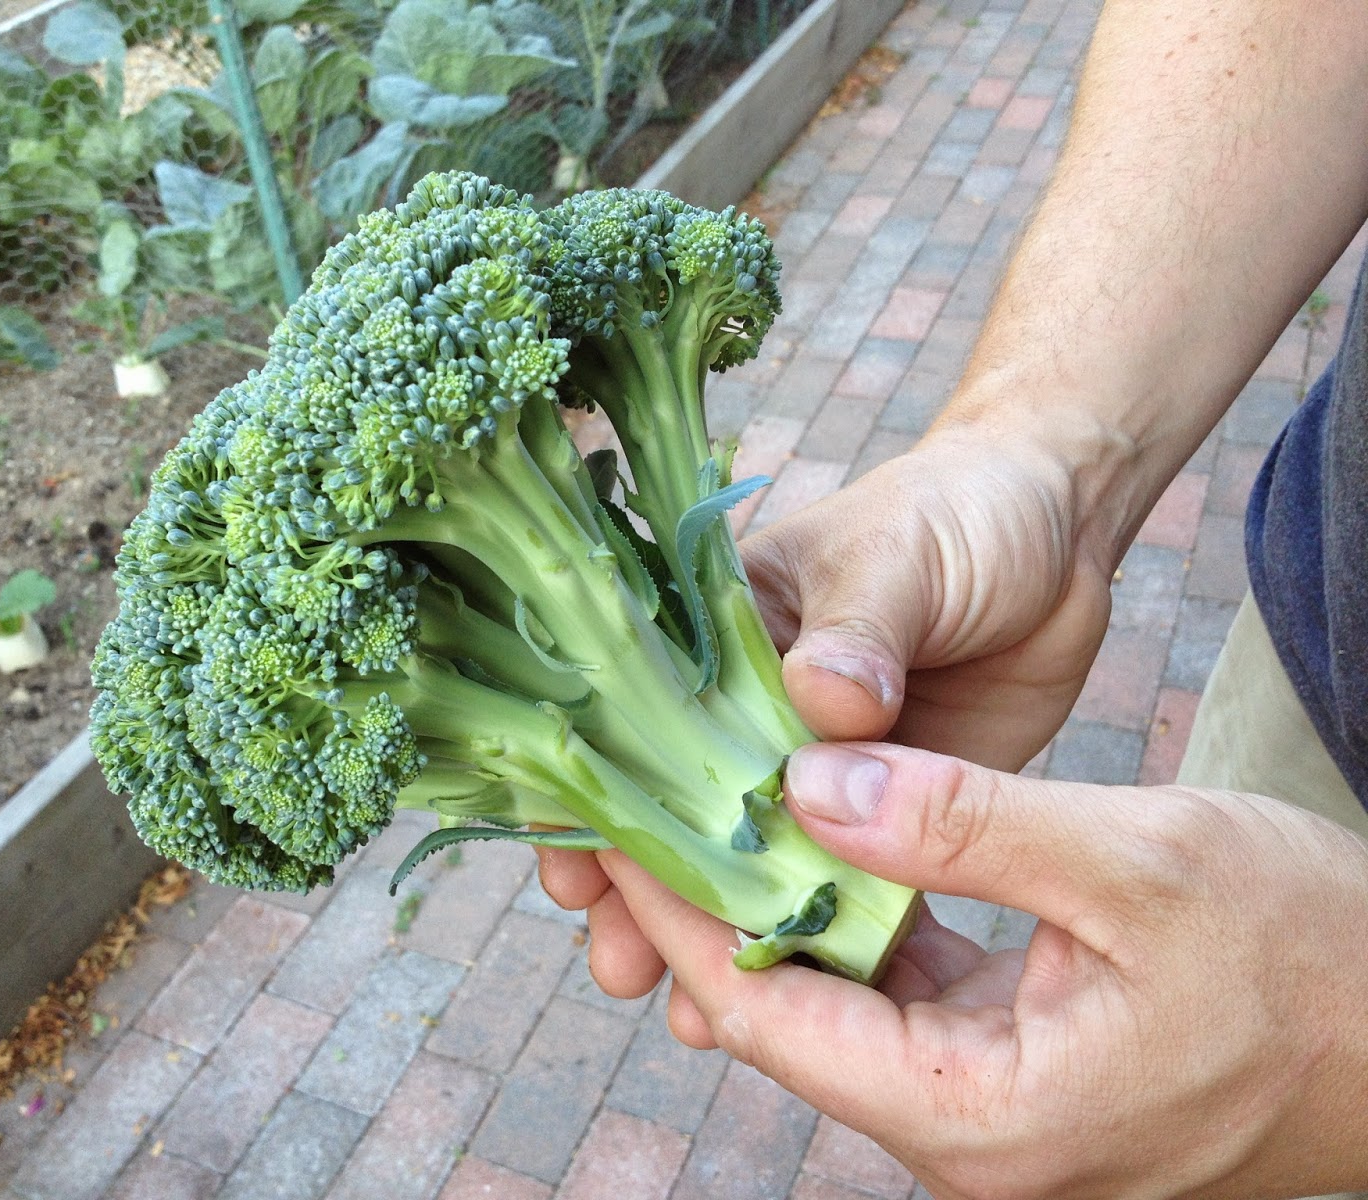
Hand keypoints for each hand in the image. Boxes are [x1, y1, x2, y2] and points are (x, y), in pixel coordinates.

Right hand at [540, 427, 1118, 993]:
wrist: (1060, 537)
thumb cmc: (958, 516)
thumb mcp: (897, 556)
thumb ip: (857, 630)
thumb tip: (820, 703)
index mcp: (722, 634)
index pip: (631, 715)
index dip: (593, 788)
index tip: (573, 861)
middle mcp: (754, 711)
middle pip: (678, 810)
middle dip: (642, 891)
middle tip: (618, 965)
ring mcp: (821, 769)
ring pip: (753, 865)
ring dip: (718, 933)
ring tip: (688, 1012)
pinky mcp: (890, 811)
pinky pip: (844, 887)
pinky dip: (816, 942)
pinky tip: (795, 1002)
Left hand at [603, 740, 1367, 1199]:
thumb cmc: (1313, 958)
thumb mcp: (1140, 863)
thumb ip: (964, 829)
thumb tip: (809, 786)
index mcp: (980, 1119)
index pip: (766, 1014)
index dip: (677, 912)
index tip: (611, 822)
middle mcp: (965, 1139)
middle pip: (783, 1014)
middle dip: (705, 906)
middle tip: (637, 799)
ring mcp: (987, 1111)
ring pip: (836, 1002)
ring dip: (775, 905)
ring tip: (700, 805)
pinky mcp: (1013, 1071)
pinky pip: (897, 995)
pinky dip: (849, 918)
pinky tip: (812, 842)